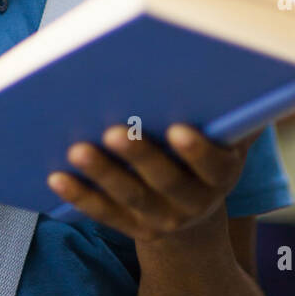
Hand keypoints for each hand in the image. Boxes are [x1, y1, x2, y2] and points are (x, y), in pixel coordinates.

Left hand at [46, 123, 257, 241]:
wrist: (195, 213)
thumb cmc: (208, 153)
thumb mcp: (229, 138)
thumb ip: (235, 110)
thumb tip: (239, 67)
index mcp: (223, 175)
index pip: (214, 166)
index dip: (198, 151)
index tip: (178, 129)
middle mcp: (195, 202)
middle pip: (167, 181)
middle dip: (140, 156)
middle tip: (114, 130)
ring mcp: (162, 219)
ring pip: (131, 197)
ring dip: (104, 174)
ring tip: (77, 148)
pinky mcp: (132, 228)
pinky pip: (104, 213)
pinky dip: (80, 196)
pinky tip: (56, 177)